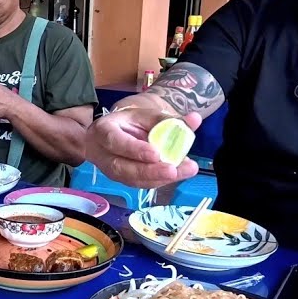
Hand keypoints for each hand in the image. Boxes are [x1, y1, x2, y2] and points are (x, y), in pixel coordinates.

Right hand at [84, 105, 202, 188]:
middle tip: (173, 171)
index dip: (135, 149)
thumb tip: (195, 119)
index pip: (115, 141)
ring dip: (156, 178)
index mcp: (104, 130)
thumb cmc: (129, 122)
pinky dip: (158, 181)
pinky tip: (176, 175)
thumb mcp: (145, 115)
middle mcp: (102, 153)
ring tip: (180, 172)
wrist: (115, 133)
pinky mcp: (121, 180)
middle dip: (149, 171)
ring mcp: (109, 169)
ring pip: (130, 179)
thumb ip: (168, 119)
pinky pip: (138, 184)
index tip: (156, 154)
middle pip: (121, 167)